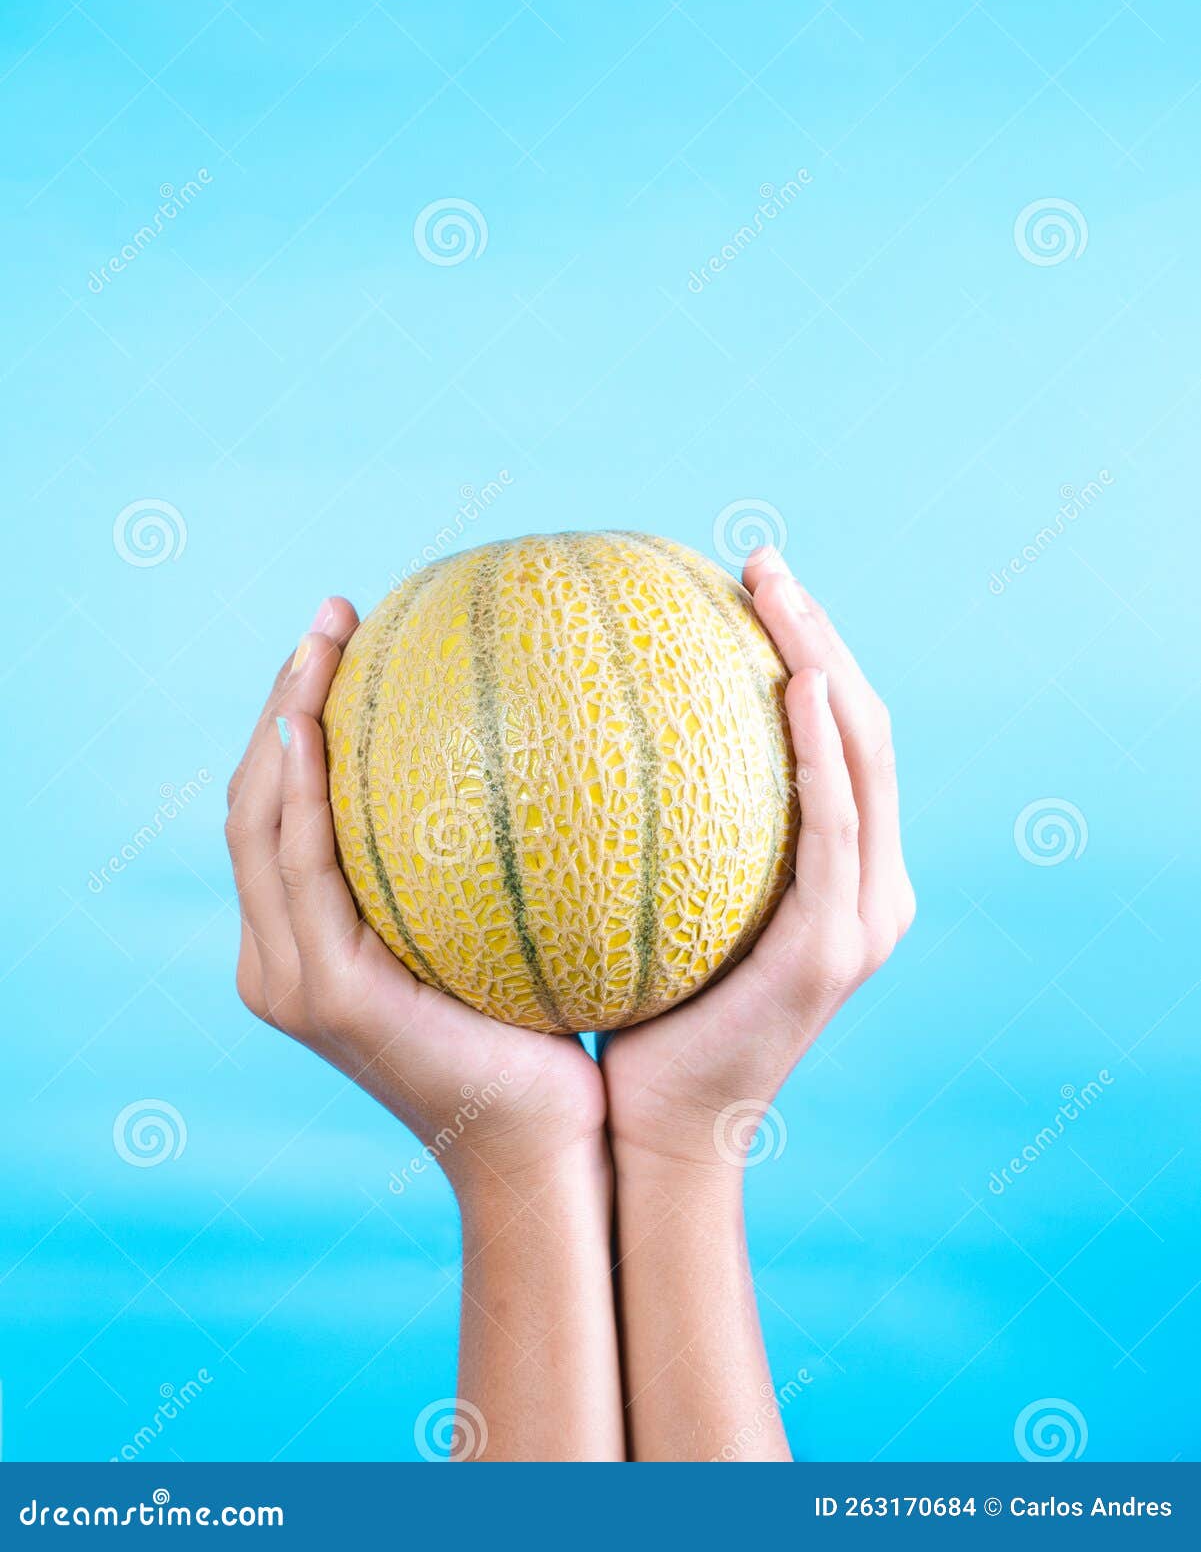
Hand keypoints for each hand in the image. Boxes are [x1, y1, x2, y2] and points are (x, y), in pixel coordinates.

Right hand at [224, 597, 606, 1196]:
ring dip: (281, 722)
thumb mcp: (518, 932)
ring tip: (324, 638)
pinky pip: (303, 868)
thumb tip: (543, 750)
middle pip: (254, 803)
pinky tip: (332, 722)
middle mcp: (284, 957)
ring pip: (258, 823)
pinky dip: (305, 793)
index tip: (344, 636)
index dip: (298, 721)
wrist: (550, 1152)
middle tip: (331, 614)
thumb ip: (490, 859)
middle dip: (282, 701)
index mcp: (316, 945)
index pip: (285, 813)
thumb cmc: (550, 1047)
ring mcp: (295, 978)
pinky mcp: (326, 995)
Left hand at [601, 546, 915, 1173]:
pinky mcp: (835, 948)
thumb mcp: (613, 905)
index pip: (829, 739)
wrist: (638, 1136)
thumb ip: (618, 825)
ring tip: (775, 587)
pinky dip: (821, 748)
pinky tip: (788, 679)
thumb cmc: (613, 1023)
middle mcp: (864, 888)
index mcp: (825, 877)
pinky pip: (835, 825)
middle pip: (861, 726)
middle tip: (761, 559)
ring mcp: (862, 918)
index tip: (746, 581)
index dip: (804, 650)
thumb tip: (540, 726)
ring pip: (865, 755)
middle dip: (820, 631)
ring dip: (829, 659)